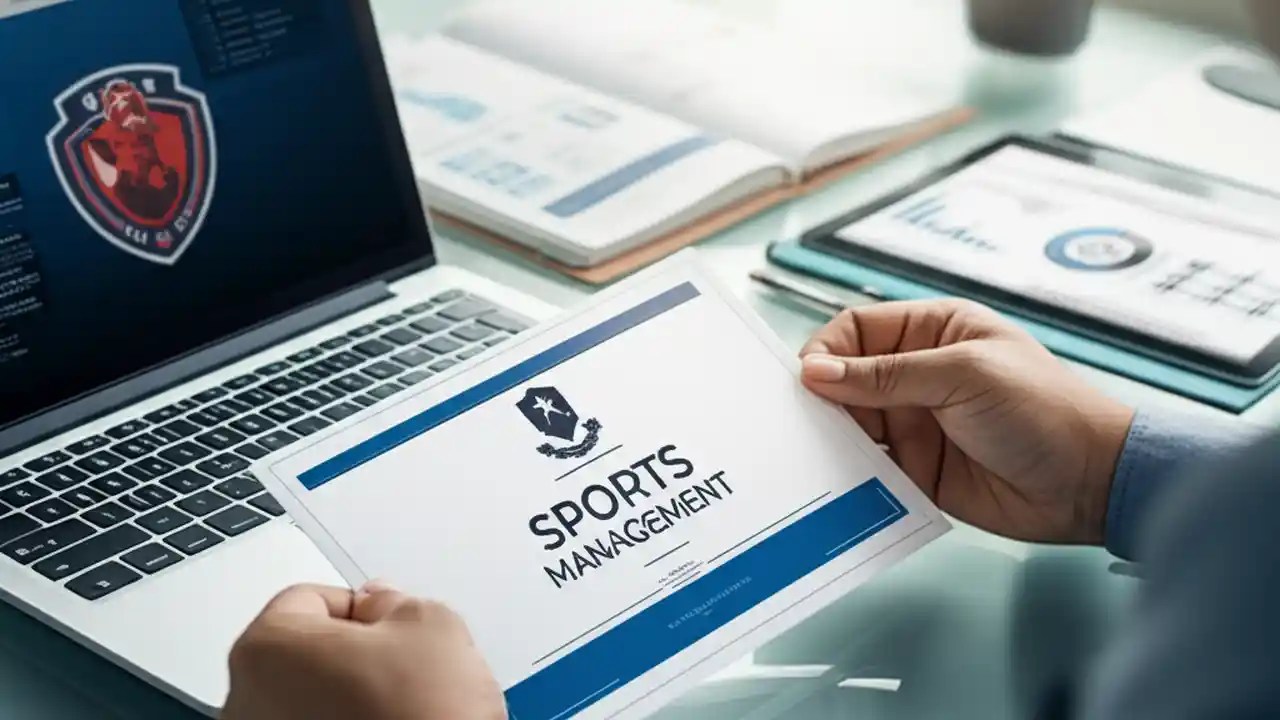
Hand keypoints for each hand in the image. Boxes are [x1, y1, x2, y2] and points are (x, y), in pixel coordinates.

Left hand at [222, 583, 505, 719]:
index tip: (391, 626)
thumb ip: (394, 601)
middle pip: (305, 656)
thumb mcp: (429, 626)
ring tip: (399, 711)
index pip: (312, 600)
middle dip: (355, 658)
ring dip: (350, 701)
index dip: (365, 609)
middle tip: (402, 670)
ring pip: (311, 703)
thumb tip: (382, 604)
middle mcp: (245, 703)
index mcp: (265, 648)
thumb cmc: (419, 717)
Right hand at [799, 300, 1133, 544]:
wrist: (1090, 483)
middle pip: (845, 379)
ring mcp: (915, 423)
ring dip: (833, 438)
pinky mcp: (915, 469)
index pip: (856, 330)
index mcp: (931, 332)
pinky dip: (850, 474)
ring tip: (813, 455)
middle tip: (800, 423)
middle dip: (822, 398)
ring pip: (851, 425)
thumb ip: (886, 376)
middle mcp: (916, 375)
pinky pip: (868, 468)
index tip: (805, 381)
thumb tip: (815, 372)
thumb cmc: (1042, 411)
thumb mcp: (962, 376)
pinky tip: (836, 482)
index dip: (826, 351)